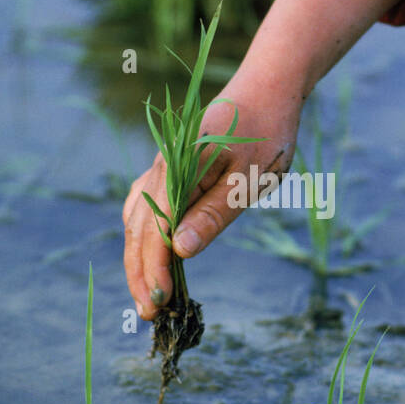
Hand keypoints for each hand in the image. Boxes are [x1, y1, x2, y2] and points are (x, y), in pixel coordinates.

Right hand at [123, 80, 298, 319]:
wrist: (267, 88)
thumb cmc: (267, 134)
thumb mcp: (250, 179)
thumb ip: (214, 214)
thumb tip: (181, 251)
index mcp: (179, 168)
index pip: (156, 229)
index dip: (154, 270)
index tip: (161, 304)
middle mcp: (161, 167)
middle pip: (138, 229)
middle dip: (140, 273)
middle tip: (149, 315)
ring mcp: (161, 167)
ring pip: (136, 219)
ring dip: (137, 259)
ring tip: (146, 296)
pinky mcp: (168, 168)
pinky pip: (144, 206)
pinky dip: (142, 236)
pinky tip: (146, 257)